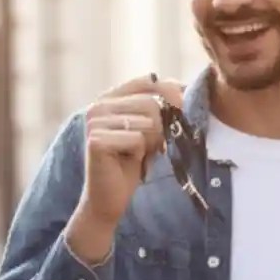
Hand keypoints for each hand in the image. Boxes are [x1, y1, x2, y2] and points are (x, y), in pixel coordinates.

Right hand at [65, 74, 184, 264]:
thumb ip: (160, 109)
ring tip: (138, 154)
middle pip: (151, 104)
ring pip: (147, 122)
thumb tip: (184, 89)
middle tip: (154, 146)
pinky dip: (140, 154)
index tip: (183, 108)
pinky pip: (137, 140)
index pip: (149, 81)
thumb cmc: (131, 164)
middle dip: (162, 128)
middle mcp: (98, 105)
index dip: (171, 93)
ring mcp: (94, 122)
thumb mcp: (150, 131)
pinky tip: (128, 162)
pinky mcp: (96, 140)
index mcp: (110, 98)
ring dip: (152, 142)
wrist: (109, 198)